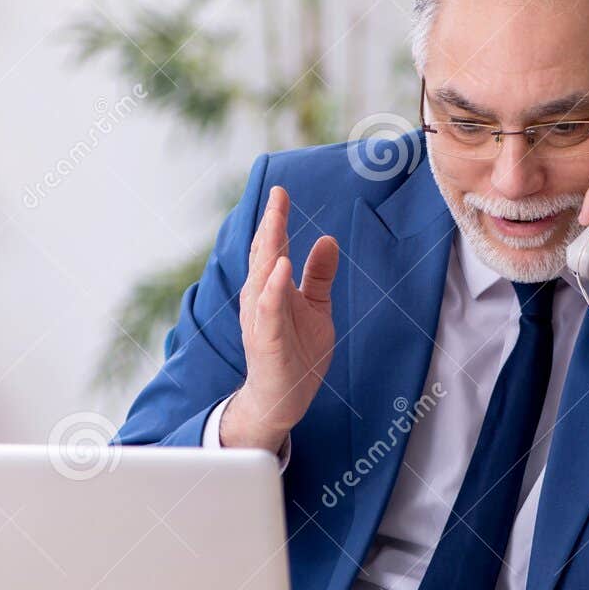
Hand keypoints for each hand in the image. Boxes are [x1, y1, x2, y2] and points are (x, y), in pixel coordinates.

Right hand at [221, 186, 339, 453]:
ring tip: (275, 222)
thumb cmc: (297, 351)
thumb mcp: (316, 307)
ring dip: (269, 249)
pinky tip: (281, 269)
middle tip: (277, 195)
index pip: (272, 247)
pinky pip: (268, 309)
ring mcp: (261, 318)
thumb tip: (328, 239)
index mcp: (271, 287)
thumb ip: (318, 275)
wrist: (284, 397)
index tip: (281, 191)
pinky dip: (274, 288)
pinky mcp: (267, 338)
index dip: (276, 219)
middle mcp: (260, 298)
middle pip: (264, 255)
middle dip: (270, 224)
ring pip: (262, 277)